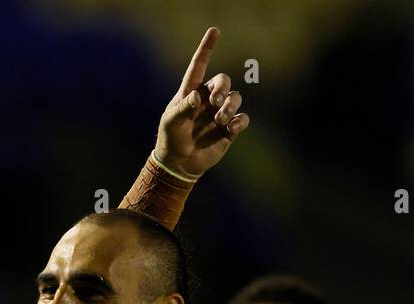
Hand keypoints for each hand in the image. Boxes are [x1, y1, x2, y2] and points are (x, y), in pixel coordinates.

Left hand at [154, 27, 248, 178]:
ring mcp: (219, 113)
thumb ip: (182, 108)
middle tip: (216, 102)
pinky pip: (242, 118)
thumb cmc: (170, 139)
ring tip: (220, 120)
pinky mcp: (229, 129)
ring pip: (235, 98)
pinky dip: (240, 121)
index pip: (199, 66)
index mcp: (191, 93)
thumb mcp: (171, 123)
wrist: (179, 163)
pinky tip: (231, 128)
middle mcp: (207, 100)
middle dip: (222, 87)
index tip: (214, 30)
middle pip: (223, 81)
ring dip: (230, 107)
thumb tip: (198, 97)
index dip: (207, 48)